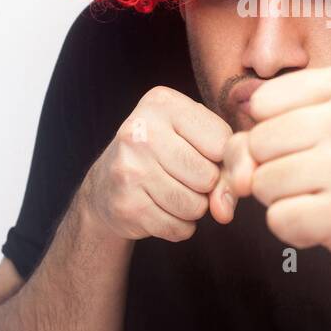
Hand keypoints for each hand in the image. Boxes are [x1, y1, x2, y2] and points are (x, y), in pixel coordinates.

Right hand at [80, 86, 230, 241]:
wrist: (105, 185)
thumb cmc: (162, 155)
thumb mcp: (193, 139)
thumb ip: (223, 167)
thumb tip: (224, 211)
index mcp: (163, 103)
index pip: (221, 142)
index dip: (221, 157)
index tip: (202, 154)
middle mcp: (141, 130)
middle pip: (208, 176)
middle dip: (206, 185)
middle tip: (184, 176)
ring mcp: (129, 168)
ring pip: (195, 206)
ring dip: (193, 208)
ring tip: (173, 192)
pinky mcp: (125, 205)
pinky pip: (178, 228)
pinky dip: (179, 226)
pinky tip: (160, 209)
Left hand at [214, 65, 330, 305]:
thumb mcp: (319, 135)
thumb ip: (260, 136)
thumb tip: (238, 176)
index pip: (261, 102)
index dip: (272, 135)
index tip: (313, 148)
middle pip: (258, 142)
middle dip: (276, 171)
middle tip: (323, 182)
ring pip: (262, 182)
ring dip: (285, 203)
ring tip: (328, 202)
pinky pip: (278, 219)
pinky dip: (295, 232)